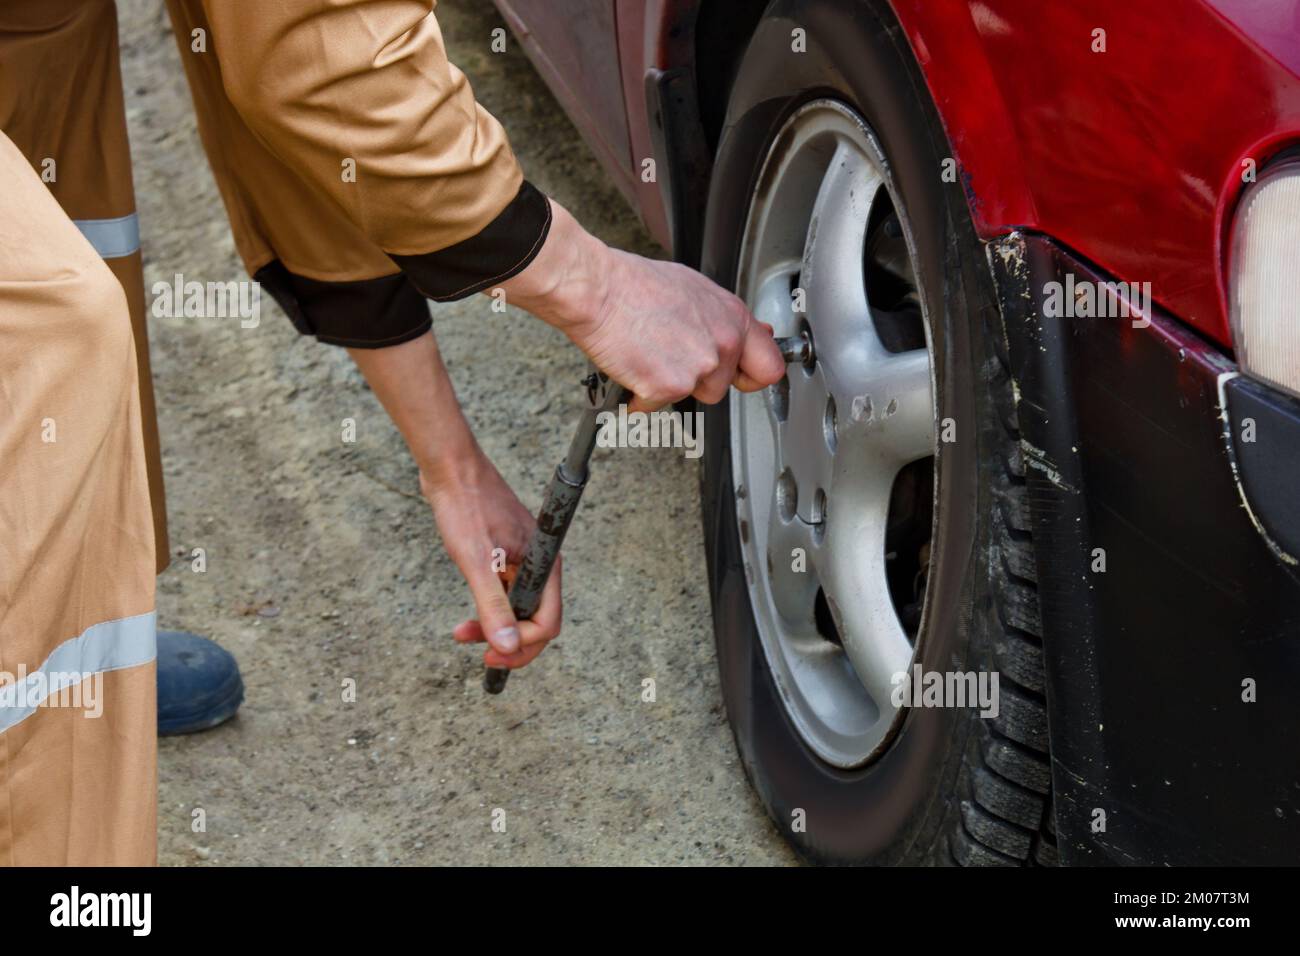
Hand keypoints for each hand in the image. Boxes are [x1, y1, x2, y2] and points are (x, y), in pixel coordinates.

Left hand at [422, 456, 562, 669]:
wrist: (450, 468)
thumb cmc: (465, 506)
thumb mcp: (476, 561)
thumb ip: (493, 606)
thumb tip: (507, 647)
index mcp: (544, 565)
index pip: (546, 622)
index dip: (521, 645)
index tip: (488, 655)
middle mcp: (540, 565)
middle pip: (536, 620)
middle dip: (510, 642)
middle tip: (480, 656)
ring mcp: (523, 561)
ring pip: (519, 608)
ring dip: (496, 627)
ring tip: (463, 632)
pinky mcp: (505, 556)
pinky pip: (506, 594)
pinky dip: (489, 608)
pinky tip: (469, 613)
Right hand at [497, 200, 786, 411]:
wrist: (598, 290)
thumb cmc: (635, 285)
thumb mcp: (695, 290)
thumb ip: (726, 318)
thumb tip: (756, 332)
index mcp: (733, 317)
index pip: (769, 366)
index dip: (752, 377)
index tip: (741, 378)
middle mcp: (723, 343)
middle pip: (723, 386)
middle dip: (699, 380)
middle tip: (672, 357)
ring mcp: (699, 367)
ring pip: (693, 396)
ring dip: (670, 386)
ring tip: (649, 355)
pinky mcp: (670, 386)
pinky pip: (659, 405)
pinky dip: (642, 396)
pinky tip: (632, 366)